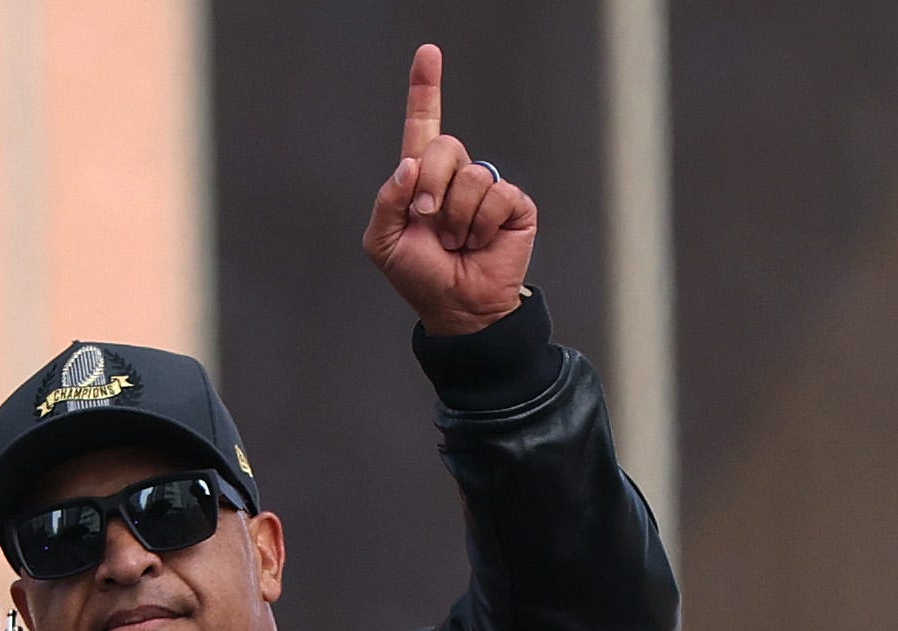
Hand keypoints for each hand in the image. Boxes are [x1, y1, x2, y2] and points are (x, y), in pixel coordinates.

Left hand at [361, 43, 537, 333]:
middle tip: (430, 222)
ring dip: (458, 218)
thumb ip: (387, 199)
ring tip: (457, 242)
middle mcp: (455, 177)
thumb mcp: (384, 241)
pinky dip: (483, 226)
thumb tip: (410, 166)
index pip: (423, 125)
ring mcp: (486, 190)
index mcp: (422, 179)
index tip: (429, 54)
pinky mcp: (514, 206)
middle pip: (446, 147)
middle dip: (432, 186)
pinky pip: (498, 196)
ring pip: (473, 176)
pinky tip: (481, 244)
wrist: (458, 309)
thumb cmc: (421, 278)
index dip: (425, 89)